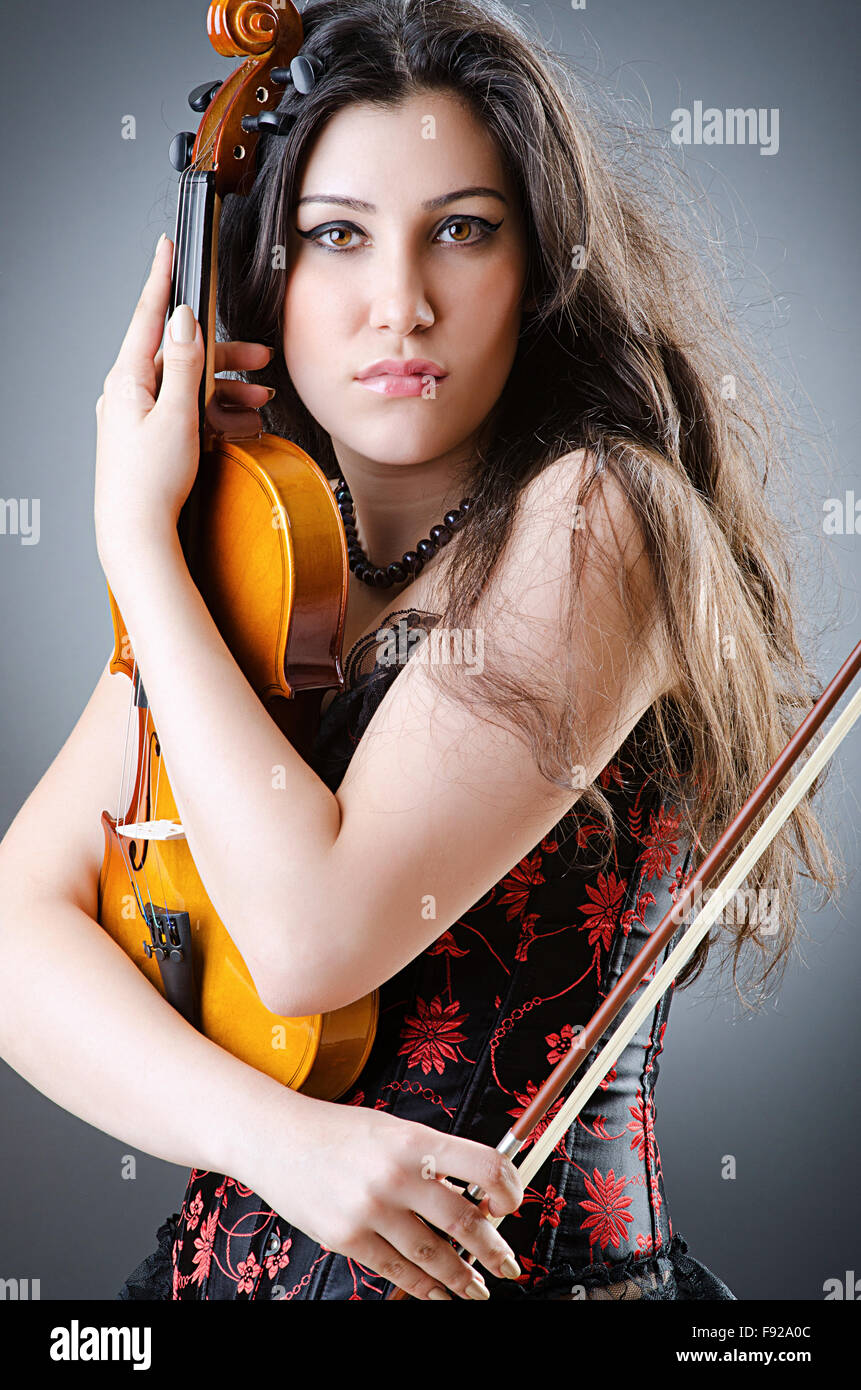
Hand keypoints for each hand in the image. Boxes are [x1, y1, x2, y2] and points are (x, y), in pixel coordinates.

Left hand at [94, 234, 273, 580]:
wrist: (137, 535)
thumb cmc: (149, 484)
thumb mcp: (176, 415)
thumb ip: (182, 363)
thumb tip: (184, 318)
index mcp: (126, 380)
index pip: (148, 316)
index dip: (161, 279)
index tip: (167, 248)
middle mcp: (127, 394)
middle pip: (178, 356)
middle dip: (222, 356)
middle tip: (259, 357)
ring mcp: (136, 418)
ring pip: (187, 387)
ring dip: (225, 391)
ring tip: (258, 400)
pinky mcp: (148, 440)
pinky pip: (184, 413)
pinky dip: (212, 415)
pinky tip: (237, 426)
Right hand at [252, 1094, 523, 1300]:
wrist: (276, 1139)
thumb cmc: (337, 1131)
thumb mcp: (393, 1128)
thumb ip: (431, 1156)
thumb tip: (473, 1192)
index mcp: (414, 1140)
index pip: (483, 1165)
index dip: (508, 1189)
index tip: (511, 1205)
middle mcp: (396, 1174)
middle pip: (464, 1221)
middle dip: (493, 1250)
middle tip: (507, 1264)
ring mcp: (371, 1209)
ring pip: (433, 1255)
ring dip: (461, 1278)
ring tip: (477, 1288)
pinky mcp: (347, 1238)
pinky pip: (396, 1269)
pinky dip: (423, 1286)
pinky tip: (437, 1292)